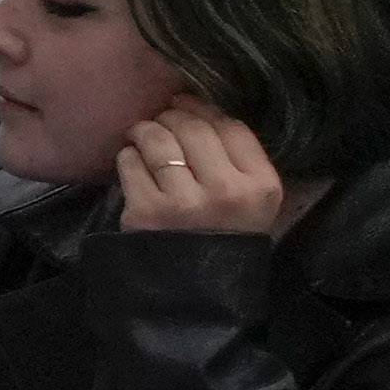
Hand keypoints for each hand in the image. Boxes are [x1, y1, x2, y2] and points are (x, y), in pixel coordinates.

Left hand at [112, 103, 290, 240]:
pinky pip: (131, 164)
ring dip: (146, 130)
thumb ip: (240, 160)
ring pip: (158, 141)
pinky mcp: (146, 211)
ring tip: (143, 132)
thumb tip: (202, 112)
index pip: (231, 127)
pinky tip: (133, 159)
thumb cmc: (227, 236)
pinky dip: (129, 155)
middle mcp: (224, 190)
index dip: (204, 107)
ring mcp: (182, 201)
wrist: (198, 287)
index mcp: (260, 184)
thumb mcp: (255, 201)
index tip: (186, 102)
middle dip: (172, 115)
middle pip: (193, 129)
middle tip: (162, 116)